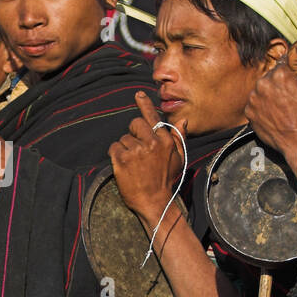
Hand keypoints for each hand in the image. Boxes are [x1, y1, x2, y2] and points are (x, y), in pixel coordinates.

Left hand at [109, 91, 185, 225]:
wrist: (155, 201)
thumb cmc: (167, 180)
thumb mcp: (179, 159)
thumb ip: (179, 138)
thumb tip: (182, 121)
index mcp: (165, 140)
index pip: (153, 117)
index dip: (145, 104)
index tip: (138, 94)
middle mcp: (152, 142)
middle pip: (134, 124)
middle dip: (133, 135)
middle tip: (138, 151)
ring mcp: (136, 150)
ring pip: (123, 138)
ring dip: (125, 148)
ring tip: (134, 164)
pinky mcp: (123, 159)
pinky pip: (114, 148)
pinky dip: (116, 155)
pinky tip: (124, 166)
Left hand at [244, 40, 296, 175]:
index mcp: (280, 73)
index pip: (281, 65)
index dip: (289, 75)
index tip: (293, 86)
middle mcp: (263, 83)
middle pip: (270, 77)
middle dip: (278, 85)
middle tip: (289, 99)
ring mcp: (254, 98)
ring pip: (261, 90)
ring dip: (268, 95)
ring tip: (281, 108)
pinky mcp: (248, 111)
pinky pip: (254, 104)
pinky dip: (261, 107)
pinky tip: (273, 114)